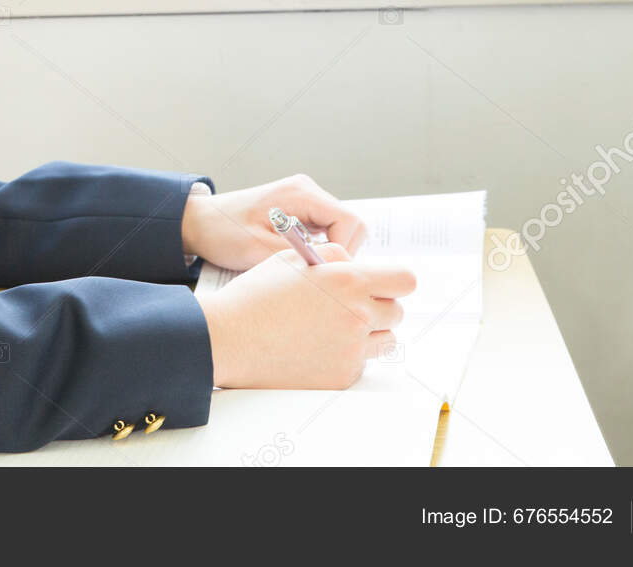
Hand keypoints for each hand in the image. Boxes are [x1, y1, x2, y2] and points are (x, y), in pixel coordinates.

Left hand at [180, 173, 368, 272]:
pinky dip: (319, 249)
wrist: (200, 222)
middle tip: (314, 273)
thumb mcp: (259, 250)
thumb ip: (300, 259)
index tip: (322, 270)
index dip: (345, 250)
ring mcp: (305, 200)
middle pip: (351, 225)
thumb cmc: (223, 232)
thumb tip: (332, 272)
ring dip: (328, 252)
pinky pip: (325, 232)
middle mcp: (308, 191)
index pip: (350, 221)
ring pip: (340, 231)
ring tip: (302, 267)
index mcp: (301, 193)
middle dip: (340, 253)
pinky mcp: (300, 212)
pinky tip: (297, 261)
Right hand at [195, 242, 414, 388]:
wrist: (228, 339)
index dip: (393, 280)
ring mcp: (351, 350)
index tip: (380, 283)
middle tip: (348, 305)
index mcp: (347, 281)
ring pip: (385, 340)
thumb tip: (356, 264)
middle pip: (397, 312)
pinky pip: (361, 364)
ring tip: (334, 327)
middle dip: (378, 306)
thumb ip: (333, 256)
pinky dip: (346, 356)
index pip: (405, 280)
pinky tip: (316, 347)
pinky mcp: (341, 376)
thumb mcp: (293, 259)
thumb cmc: (256, 296)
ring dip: (369, 333)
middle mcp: (356, 315)